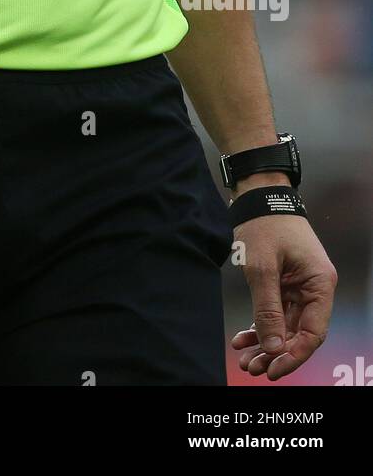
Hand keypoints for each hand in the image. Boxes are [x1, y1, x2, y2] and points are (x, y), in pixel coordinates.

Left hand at [230, 214, 337, 380]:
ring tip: (245, 358)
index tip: (272, 369)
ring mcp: (301, 286)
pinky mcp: (287, 283)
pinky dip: (262, 325)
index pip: (313, 333)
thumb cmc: (264, 224)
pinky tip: (244, 337)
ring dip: (266, 342)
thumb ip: (268, 310)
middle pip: (299, 333)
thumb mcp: (262, 268)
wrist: (258, 194)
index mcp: (320, 283)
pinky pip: (278, 312)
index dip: (293, 355)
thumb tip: (274, 348)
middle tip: (251, 367)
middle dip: (275, 352)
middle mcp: (315, 288)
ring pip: (287, 326)